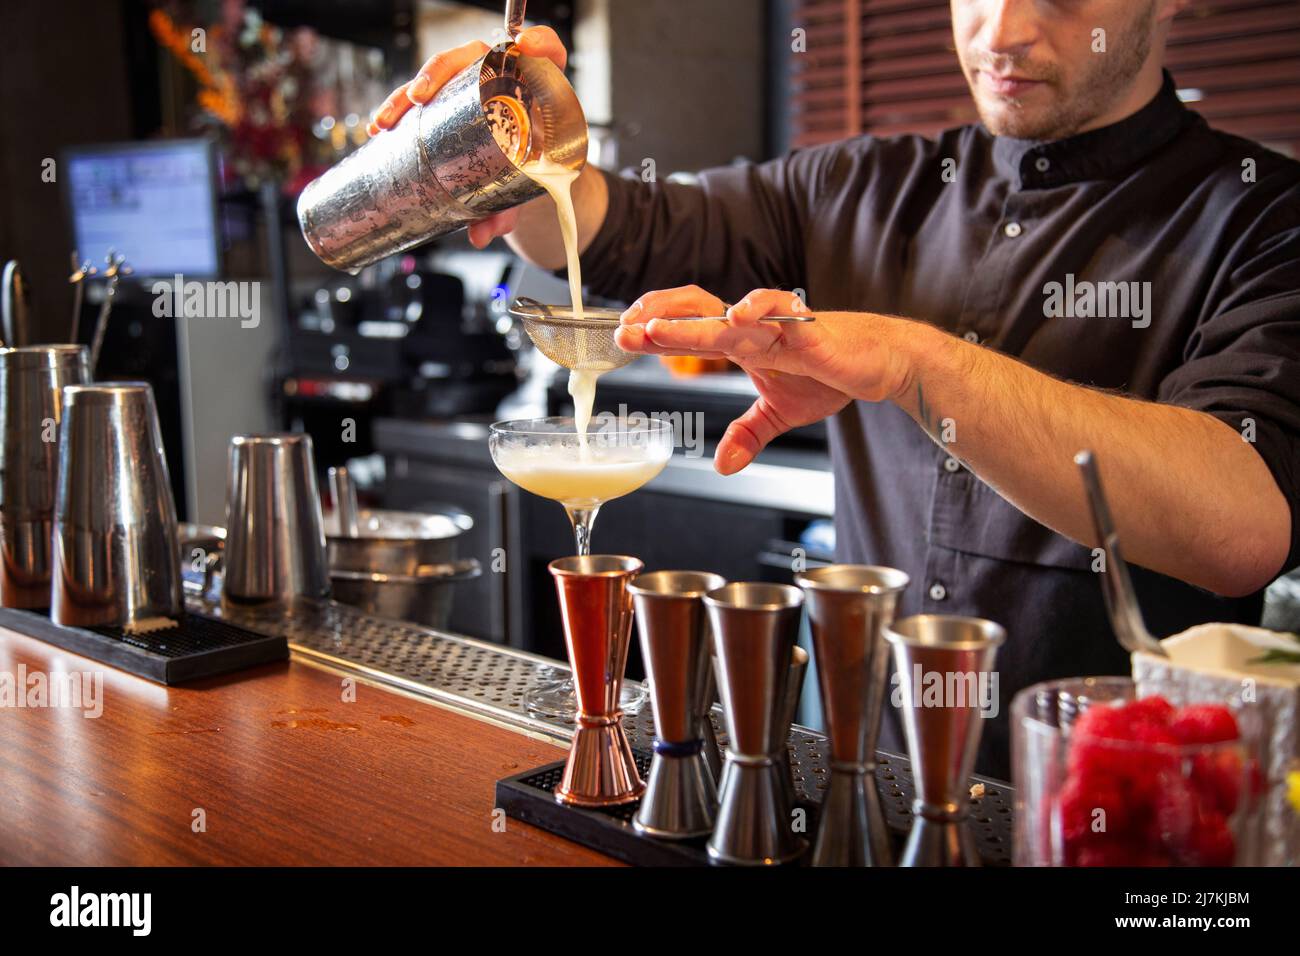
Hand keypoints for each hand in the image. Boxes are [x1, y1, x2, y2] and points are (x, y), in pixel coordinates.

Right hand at [366, 26, 568, 248]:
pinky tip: (379, 128)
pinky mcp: (450, 101)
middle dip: (439, 72)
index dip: (540, 43)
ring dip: (406, 93)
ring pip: (439, 75)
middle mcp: (503, 76)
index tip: (526, 47)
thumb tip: (482, 235)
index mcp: (538, 87)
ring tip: (387, 120)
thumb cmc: (533, 171)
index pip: (546, 51)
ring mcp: (473, 85)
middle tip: (419, 96)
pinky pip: (423, 97)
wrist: (527, 176)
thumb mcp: (526, 193)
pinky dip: (398, 108)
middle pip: (472, 57)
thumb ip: (509, 211)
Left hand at [615, 285, 913, 473]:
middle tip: (623, 330)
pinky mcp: (810, 329)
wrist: (882, 361)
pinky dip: (758, 309)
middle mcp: (754, 329)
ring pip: (727, 316)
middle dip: (657, 320)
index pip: (690, 332)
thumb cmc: (831, 373)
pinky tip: (736, 316)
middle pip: (697, 314)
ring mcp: (779, 326)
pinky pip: (782, 311)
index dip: (656, 334)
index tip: (623, 339)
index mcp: (742, 344)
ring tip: (654, 328)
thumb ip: (749, 434)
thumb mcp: (780, 413)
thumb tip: (724, 465)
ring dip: (688, 323)